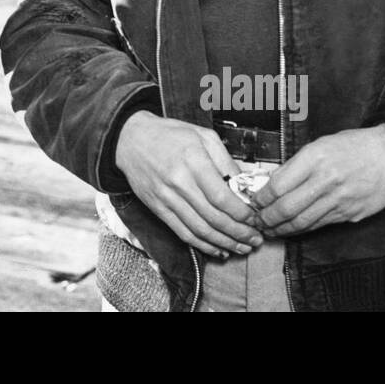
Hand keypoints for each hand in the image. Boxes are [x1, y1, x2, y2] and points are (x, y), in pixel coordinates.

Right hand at [114, 111, 263, 258]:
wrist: (129, 139)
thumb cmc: (168, 134)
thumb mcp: (202, 134)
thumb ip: (225, 159)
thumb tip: (243, 185)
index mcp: (193, 160)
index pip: (221, 196)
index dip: (241, 213)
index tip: (255, 219)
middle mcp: (179, 182)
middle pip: (213, 217)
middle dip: (239, 233)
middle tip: (255, 239)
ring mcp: (166, 198)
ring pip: (200, 230)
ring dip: (225, 243)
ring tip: (242, 247)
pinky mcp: (158, 209)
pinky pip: (183, 233)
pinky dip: (203, 245)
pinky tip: (218, 249)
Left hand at [253, 125, 384, 235]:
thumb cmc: (354, 146)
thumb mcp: (320, 145)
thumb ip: (296, 165)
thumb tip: (272, 183)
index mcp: (315, 158)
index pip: (278, 185)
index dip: (261, 198)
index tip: (253, 201)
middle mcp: (326, 181)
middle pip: (287, 208)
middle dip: (267, 218)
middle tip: (256, 221)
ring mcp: (339, 200)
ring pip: (302, 222)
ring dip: (281, 229)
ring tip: (269, 230)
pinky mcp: (350, 214)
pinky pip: (320, 225)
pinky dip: (302, 229)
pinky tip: (292, 230)